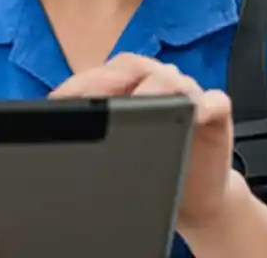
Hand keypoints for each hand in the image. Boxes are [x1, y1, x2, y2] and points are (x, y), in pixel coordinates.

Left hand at [49, 53, 238, 233]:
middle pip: (133, 67)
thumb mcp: (113, 156)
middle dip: (110, 82)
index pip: (100, 74)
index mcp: (127, 86)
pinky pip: (212, 100)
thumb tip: (50, 136)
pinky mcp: (215, 112)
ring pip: (170, 78)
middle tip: (95, 104)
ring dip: (153, 89)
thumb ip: (88, 139)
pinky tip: (192, 114)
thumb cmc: (149, 171)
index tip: (60, 103)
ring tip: (139, 105)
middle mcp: (155, 83)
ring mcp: (187, 95)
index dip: (80, 85)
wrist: (194, 199)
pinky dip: (203, 104)